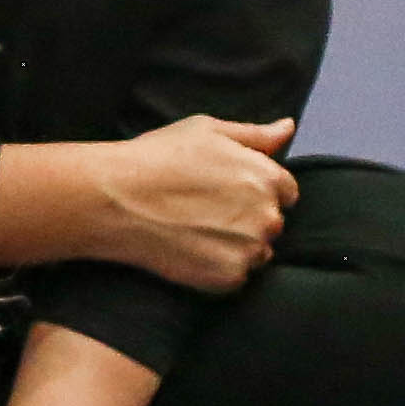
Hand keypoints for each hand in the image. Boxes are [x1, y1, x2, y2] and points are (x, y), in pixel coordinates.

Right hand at [75, 115, 301, 293]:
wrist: (115, 199)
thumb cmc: (158, 157)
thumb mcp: (207, 130)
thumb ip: (255, 134)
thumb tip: (288, 128)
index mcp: (266, 176)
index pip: (286, 192)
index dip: (258, 191)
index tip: (228, 192)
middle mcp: (266, 214)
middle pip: (272, 224)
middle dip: (249, 219)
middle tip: (206, 211)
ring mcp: (249, 249)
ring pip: (257, 253)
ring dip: (237, 246)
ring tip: (197, 231)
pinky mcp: (228, 277)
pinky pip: (237, 277)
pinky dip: (219, 269)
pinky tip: (191, 250)